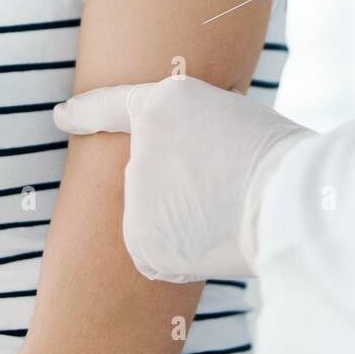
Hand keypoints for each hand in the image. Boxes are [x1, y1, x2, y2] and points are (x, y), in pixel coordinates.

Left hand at [54, 77, 314, 282]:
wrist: (291, 203)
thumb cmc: (279, 158)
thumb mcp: (233, 118)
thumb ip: (189, 134)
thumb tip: (173, 167)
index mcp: (166, 100)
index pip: (112, 105)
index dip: (84, 111)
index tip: (63, 115)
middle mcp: (140, 141)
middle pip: (147, 172)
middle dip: (174, 185)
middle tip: (223, 186)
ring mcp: (136, 189)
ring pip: (152, 213)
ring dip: (180, 219)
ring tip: (226, 211)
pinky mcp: (140, 236)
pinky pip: (156, 249)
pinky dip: (180, 253)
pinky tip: (212, 240)